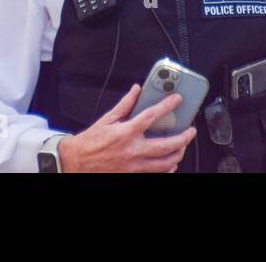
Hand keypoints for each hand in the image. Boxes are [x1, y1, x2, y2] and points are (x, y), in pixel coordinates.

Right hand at [56, 84, 195, 172]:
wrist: (75, 163)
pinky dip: (167, 169)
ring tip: (183, 147)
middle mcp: (132, 150)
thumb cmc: (89, 143)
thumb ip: (125, 105)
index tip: (177, 100)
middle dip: (183, 138)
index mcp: (126, 132)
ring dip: (178, 154)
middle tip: (190, 131)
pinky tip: (171, 164)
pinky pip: (156, 175)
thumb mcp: (106, 119)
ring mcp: (134, 166)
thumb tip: (136, 90)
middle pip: (166, 144)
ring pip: (165, 163)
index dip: (167, 106)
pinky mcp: (132, 176)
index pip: (152, 116)